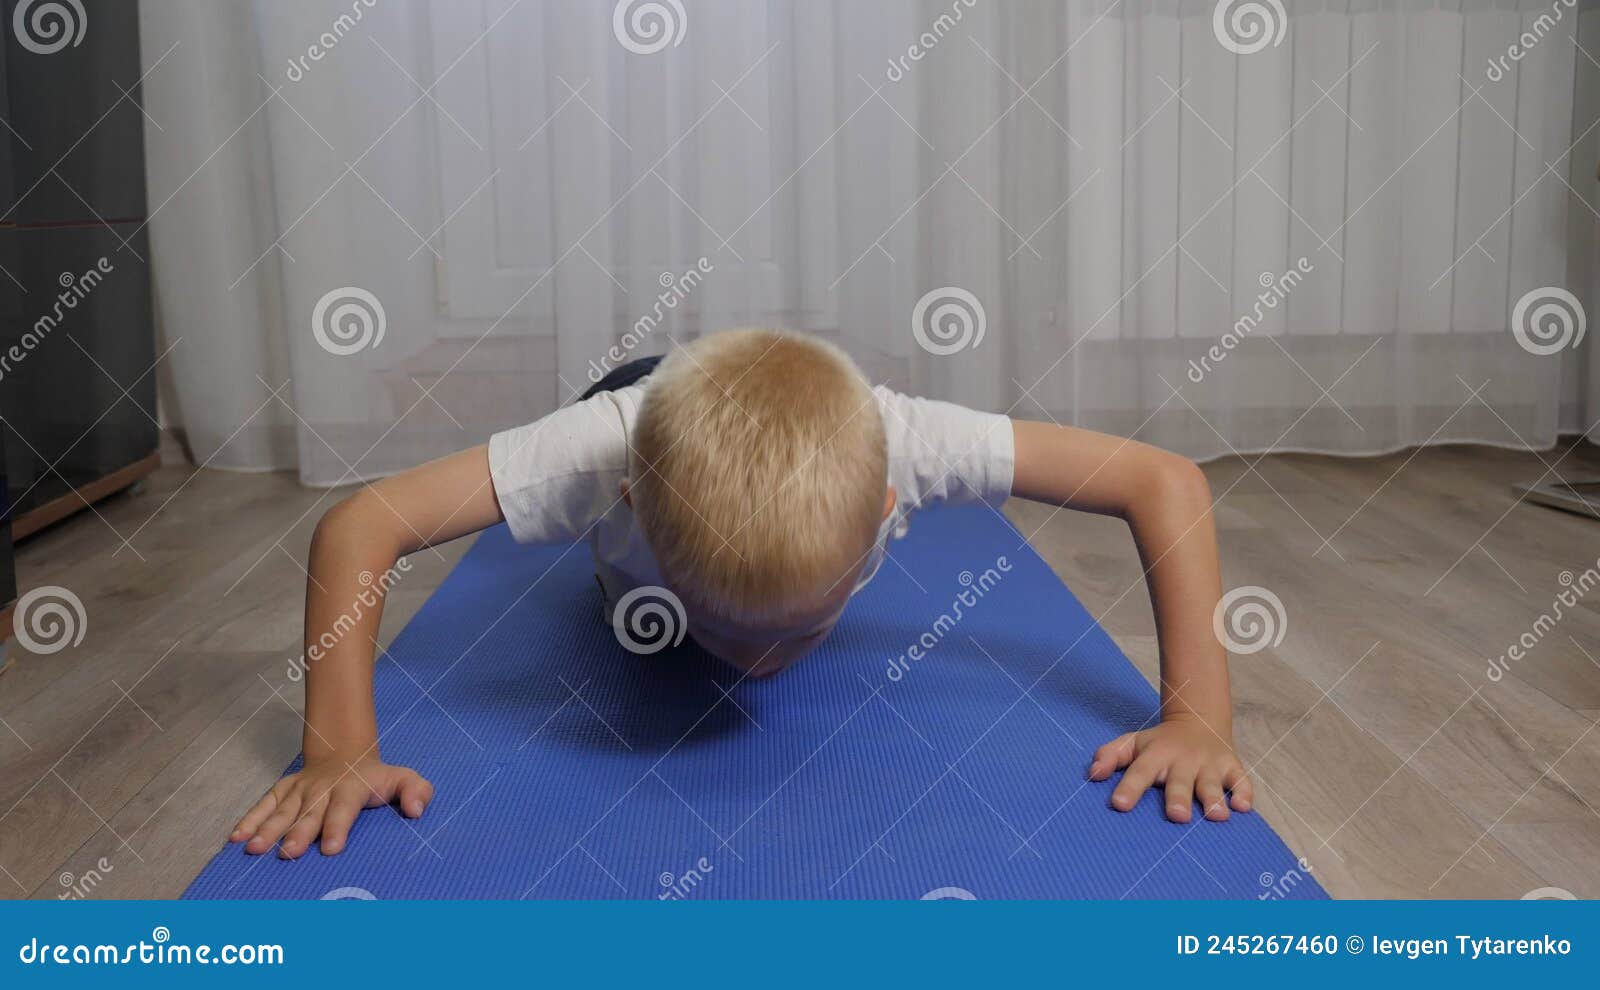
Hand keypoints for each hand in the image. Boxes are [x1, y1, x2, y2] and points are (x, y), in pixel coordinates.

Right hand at [229, 757, 432, 857]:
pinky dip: (249, 819)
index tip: (331, 848)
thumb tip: (417, 810)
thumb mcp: (404, 778)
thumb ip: (417, 791)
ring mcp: (300, 790)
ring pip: (283, 811)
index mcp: (351, 789)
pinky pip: (264, 804)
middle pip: (310, 813)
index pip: (344, 809)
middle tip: (288, 854)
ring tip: (254, 849)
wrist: (345, 753)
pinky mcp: (283, 791)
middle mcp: (322, 789)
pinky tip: (236, 837)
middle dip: (299, 833)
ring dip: (268, 829)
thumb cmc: (375, 777)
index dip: (338, 827)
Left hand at [1088, 717, 1252, 823]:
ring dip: (1215, 799)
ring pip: (1213, 784)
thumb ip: (1109, 755)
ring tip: (1217, 816)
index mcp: (1156, 755)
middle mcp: (1184, 761)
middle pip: (1180, 782)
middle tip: (1177, 816)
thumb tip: (1092, 774)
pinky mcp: (1232, 768)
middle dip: (1179, 798)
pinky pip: (1242, 782)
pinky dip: (1244, 793)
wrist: (1199, 723)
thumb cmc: (1159, 745)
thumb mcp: (1132, 743)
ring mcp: (1210, 765)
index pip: (1139, 771)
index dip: (1130, 787)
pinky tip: (1244, 807)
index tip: (1119, 804)